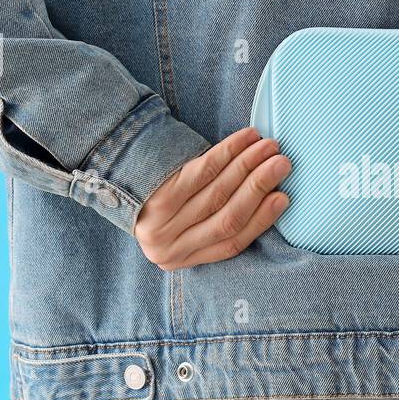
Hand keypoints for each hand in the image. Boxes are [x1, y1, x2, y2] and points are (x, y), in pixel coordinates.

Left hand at [134, 127, 290, 269]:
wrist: (115, 175)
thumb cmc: (161, 201)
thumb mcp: (183, 224)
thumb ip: (216, 222)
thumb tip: (270, 198)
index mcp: (181, 259)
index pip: (231, 243)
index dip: (261, 219)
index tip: (284, 197)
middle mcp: (169, 248)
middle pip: (228, 217)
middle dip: (260, 187)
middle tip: (282, 164)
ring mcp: (160, 223)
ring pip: (218, 193)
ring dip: (249, 167)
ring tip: (270, 148)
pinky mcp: (156, 195)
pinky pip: (202, 171)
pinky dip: (228, 153)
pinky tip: (246, 140)